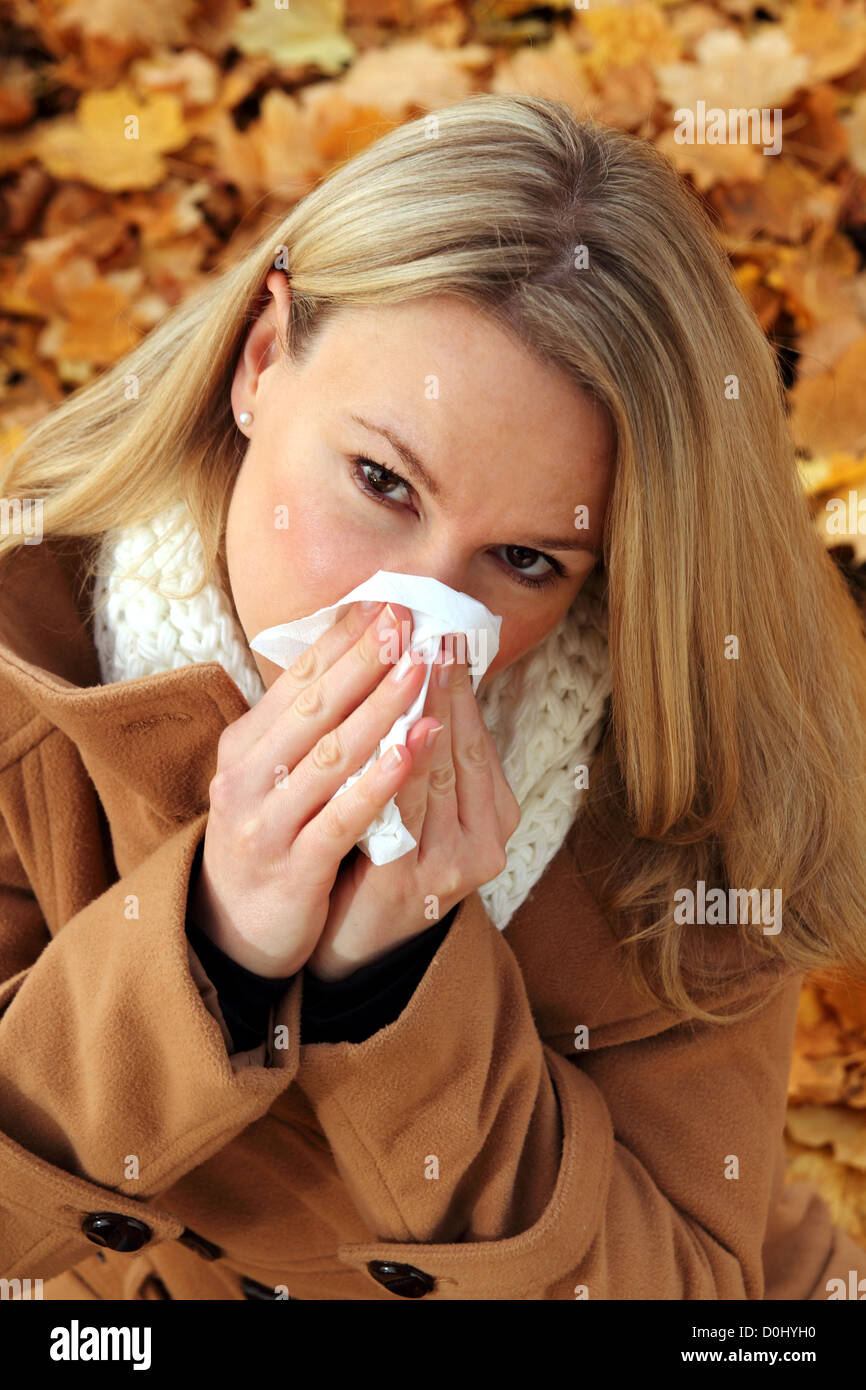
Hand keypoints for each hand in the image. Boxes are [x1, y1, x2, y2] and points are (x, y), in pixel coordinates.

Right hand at [189, 598, 431, 976]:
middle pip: (314, 708)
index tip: (388, 602)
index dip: (344, 639)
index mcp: (245, 746)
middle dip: (366, 659)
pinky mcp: (292, 867)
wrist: (232, 931)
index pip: (298, 680)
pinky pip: (341, 818)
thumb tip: (360, 656)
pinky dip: (379, 782)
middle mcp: (248, 777)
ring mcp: (267, 823)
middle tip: (409, 619)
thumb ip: (306, 727)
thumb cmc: (269, 837)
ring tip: (423, 670)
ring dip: (380, 709)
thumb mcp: (271, 776)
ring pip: (330, 757)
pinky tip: (414, 750)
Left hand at [305, 625, 521, 982]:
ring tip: (399, 665)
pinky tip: (378, 737)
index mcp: (492, 813)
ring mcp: (451, 867)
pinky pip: (399, 819)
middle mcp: (483, 841)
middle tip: (420, 630)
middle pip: (460, 749)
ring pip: (434, 778)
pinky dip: (391, 774)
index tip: (438, 628)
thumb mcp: (416, 798)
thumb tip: (418, 663)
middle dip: (437, 686)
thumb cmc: (382, 854)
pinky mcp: (412, 887)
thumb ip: (425, 745)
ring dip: (415, 718)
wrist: (353, 942)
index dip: (456, 681)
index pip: (475, 734)